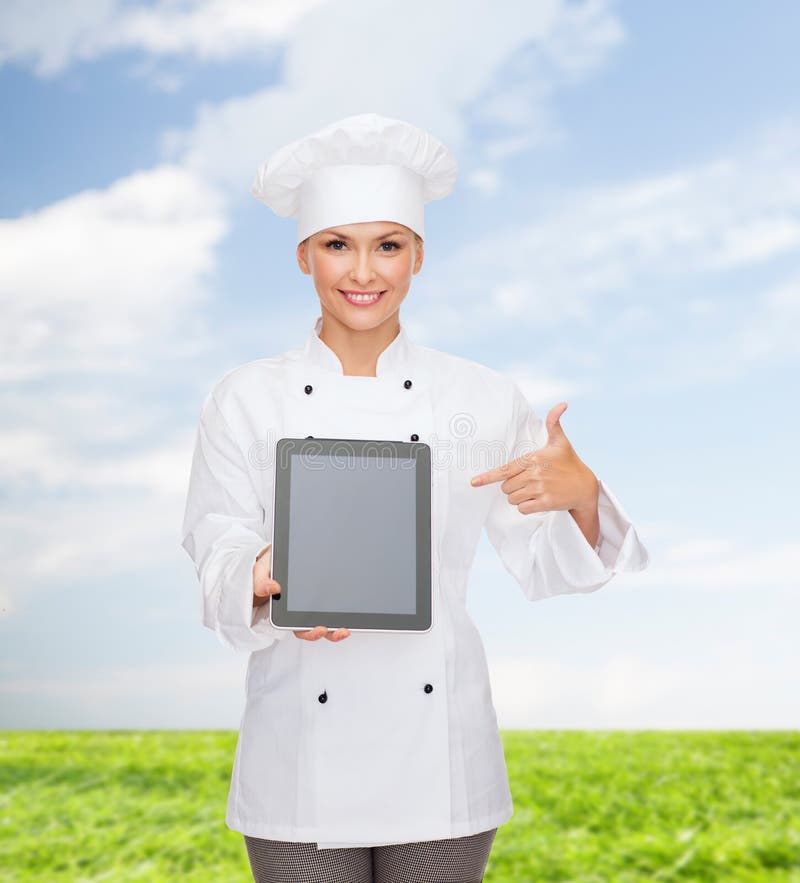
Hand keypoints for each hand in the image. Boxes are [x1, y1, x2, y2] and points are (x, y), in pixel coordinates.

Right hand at [252, 544, 349, 641]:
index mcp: (285, 607)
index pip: (298, 626)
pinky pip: (330, 605)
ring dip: (336, 626)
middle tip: (339, 631)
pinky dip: (340, 610)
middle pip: (314, 627)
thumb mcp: (260, 571)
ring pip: (324, 619)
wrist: (273, 555)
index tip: (319, 630)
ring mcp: (310, 602)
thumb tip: (273, 588)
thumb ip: (262, 581)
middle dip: (328, 632)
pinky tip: (351, 608)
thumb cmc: (267, 566)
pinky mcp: (319, 593)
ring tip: (346, 628)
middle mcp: (299, 609)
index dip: (309, 632)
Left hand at [470, 402, 598, 513]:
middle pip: (506, 486)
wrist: (585, 486)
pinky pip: (522, 508)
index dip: (488, 477)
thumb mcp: (560, 441)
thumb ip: (554, 423)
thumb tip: (562, 404)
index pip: (505, 469)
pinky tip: (536, 500)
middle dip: (512, 486)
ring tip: (532, 490)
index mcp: (534, 458)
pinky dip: (525, 507)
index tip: (474, 482)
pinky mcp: (546, 503)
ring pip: (513, 498)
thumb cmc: (569, 462)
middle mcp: (535, 474)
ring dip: (518, 497)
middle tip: (526, 481)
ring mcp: (540, 489)